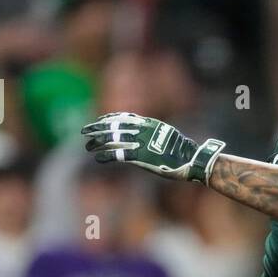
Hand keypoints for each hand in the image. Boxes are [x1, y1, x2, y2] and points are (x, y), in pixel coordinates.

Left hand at [81, 112, 224, 182]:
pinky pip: (118, 154)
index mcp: (149, 123)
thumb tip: (144, 133)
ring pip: (113, 139)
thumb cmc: (182, 151)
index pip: (123, 117)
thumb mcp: (167, 136)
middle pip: (114, 126)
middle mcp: (143, 130)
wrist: (192, 160)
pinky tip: (98, 157)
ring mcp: (141, 143)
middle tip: (85, 131)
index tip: (99, 121)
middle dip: (97, 128)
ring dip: (98, 142)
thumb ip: (152, 133)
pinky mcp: (141, 157)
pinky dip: (106, 155)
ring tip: (88, 145)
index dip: (109, 119)